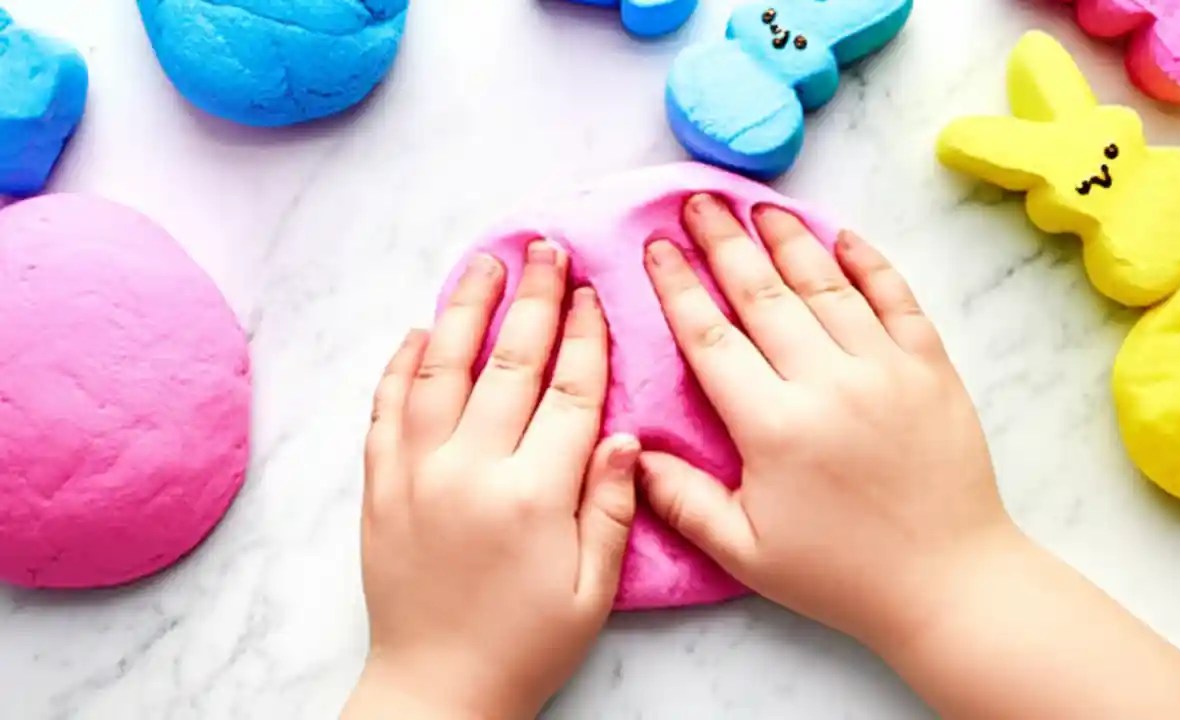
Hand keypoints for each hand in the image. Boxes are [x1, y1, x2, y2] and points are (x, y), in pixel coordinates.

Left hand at [345, 242, 637, 719]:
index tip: (592, 292)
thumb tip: (622, 436)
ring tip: (483, 263)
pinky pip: (384, 410)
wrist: (438, 690)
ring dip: (464, 309)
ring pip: (439, 369)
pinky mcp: (379, 487)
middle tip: (545, 249)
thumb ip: (609, 509)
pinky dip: (398, 365)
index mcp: (535, 496)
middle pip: (509, 364)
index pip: (569, 392)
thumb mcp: (593, 592)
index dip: (585, 336)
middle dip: (533, 299)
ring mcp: (417, 474)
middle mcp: (472, 471)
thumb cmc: (526, 646)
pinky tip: (416, 331)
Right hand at [639, 194, 1008, 649]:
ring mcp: (885, 369)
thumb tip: (629, 451)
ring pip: (827, 285)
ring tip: (758, 206)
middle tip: (698, 202)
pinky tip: (843, 236)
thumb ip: (682, 499)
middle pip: (763, 295)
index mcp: (773, 427)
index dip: (678, 288)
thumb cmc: (840, 574)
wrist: (949, 583)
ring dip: (788, 240)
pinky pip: (897, 299)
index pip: (711, 338)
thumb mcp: (745, 551)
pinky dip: (870, 262)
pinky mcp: (931, 369)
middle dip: (724, 243)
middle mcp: (827, 383)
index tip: (656, 247)